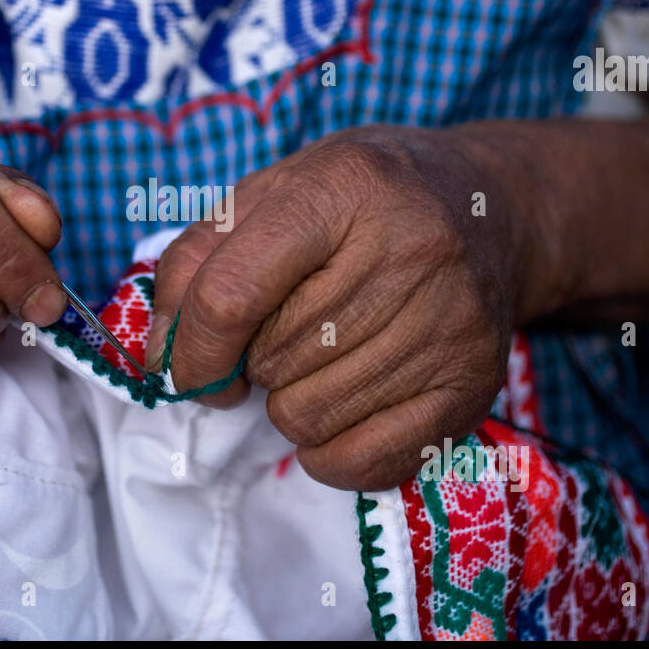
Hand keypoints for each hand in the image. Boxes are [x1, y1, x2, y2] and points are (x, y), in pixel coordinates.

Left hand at [147, 126, 541, 490]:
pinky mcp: (474, 382)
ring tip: (321, 358)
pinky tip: (342, 406)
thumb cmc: (359, 201)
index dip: (192, 350)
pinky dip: (330, 451)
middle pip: (272, 360)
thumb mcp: (272, 193)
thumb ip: (198, 261)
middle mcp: (409, 249)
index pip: (230, 296)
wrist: (488, 207)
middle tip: (285, 333)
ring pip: (309, 416)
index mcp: (343, 188)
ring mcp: (450, 320)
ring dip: (292, 403)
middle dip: (254, 362)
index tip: (188, 367)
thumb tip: (160, 357)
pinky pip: (364, 460)